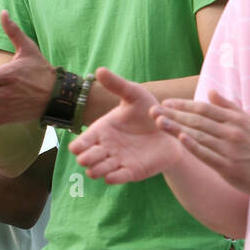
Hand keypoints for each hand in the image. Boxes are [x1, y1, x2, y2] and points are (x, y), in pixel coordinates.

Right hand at [68, 68, 180, 182]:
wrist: (171, 129)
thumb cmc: (148, 110)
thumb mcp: (134, 94)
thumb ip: (117, 84)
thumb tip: (99, 69)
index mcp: (101, 131)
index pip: (79, 145)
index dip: (78, 146)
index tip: (84, 144)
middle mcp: (105, 148)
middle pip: (84, 160)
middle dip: (86, 159)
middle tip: (96, 153)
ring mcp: (117, 161)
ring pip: (96, 172)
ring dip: (97, 169)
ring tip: (106, 163)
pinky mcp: (131, 172)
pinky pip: (115, 179)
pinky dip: (111, 178)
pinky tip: (115, 172)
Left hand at [154, 91, 249, 199]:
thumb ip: (229, 107)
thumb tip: (210, 91)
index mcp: (236, 119)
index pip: (204, 108)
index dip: (183, 104)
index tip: (165, 102)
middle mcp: (232, 131)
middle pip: (197, 120)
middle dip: (174, 114)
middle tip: (153, 110)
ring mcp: (230, 149)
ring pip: (198, 135)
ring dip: (177, 127)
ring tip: (159, 121)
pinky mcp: (228, 166)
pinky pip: (207, 154)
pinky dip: (193, 145)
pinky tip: (180, 138)